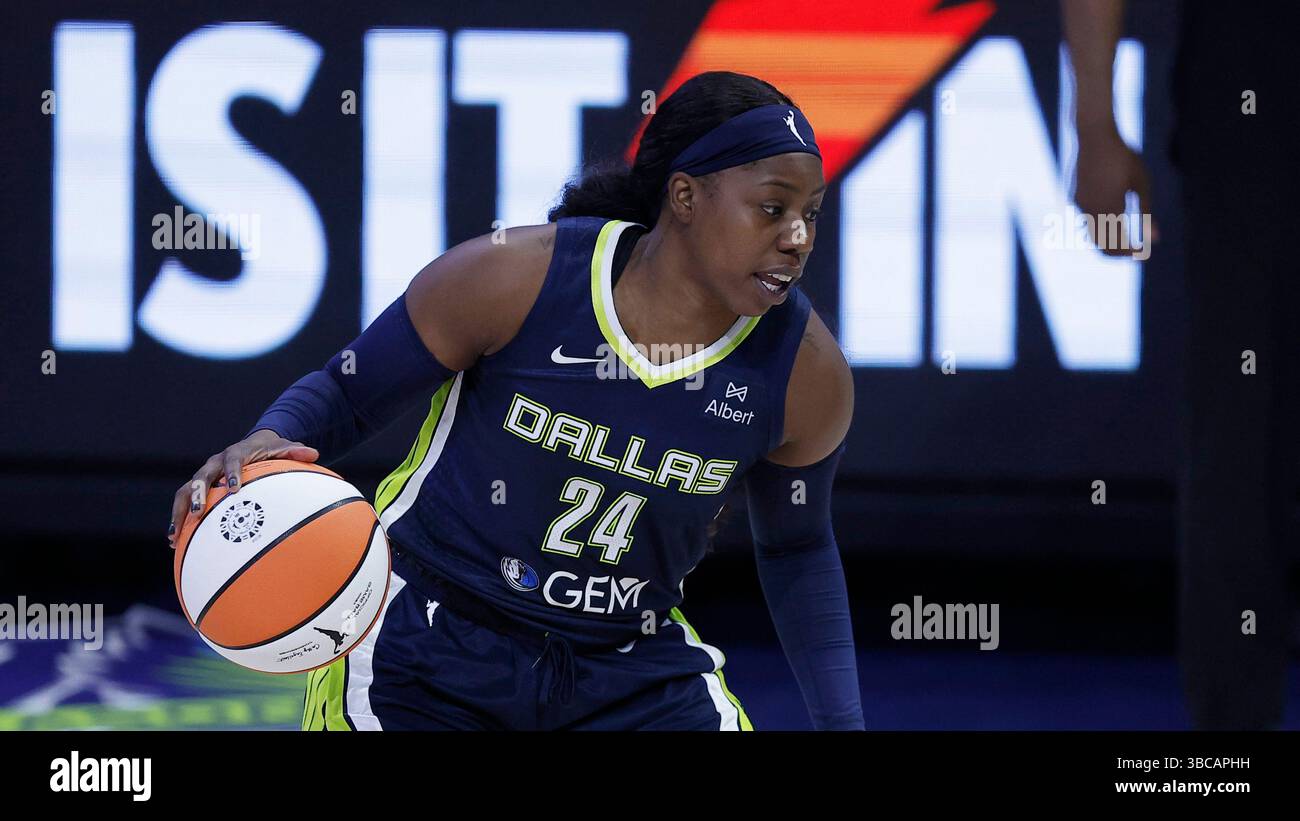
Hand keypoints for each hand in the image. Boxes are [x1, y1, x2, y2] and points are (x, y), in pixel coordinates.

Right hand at [168, 429, 318, 548]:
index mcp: (236, 453)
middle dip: (198, 494)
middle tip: (199, 512)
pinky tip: (175, 542)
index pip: (233, 460)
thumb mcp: (285, 448)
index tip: (234, 488)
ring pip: (185, 492)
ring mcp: (205, 476)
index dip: (232, 473)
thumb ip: (296, 451)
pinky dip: (179, 520)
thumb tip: (314, 453)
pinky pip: (184, 503)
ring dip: (180, 512)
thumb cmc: (271, 450)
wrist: (254, 445)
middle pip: (201, 477)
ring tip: (174, 536)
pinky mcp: (200, 488)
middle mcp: (215, 464)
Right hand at [1074, 126, 1157, 256]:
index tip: (1143, 252)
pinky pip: (1086, 215)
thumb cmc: (1124, 157)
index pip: (1117, 246)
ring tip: (1123, 232)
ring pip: (1092, 231)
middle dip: (1118, 250)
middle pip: (1101, 245)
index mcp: (1109, 212)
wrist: (1094, 136)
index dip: (1129, 253)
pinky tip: (1110, 210)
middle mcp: (1090, 212)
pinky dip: (1099, 221)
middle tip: (1134, 248)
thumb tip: (1156, 239)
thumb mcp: (1141, 185)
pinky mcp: (1074, 195)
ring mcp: (1079, 204)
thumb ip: (1147, 213)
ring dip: (1108, 236)